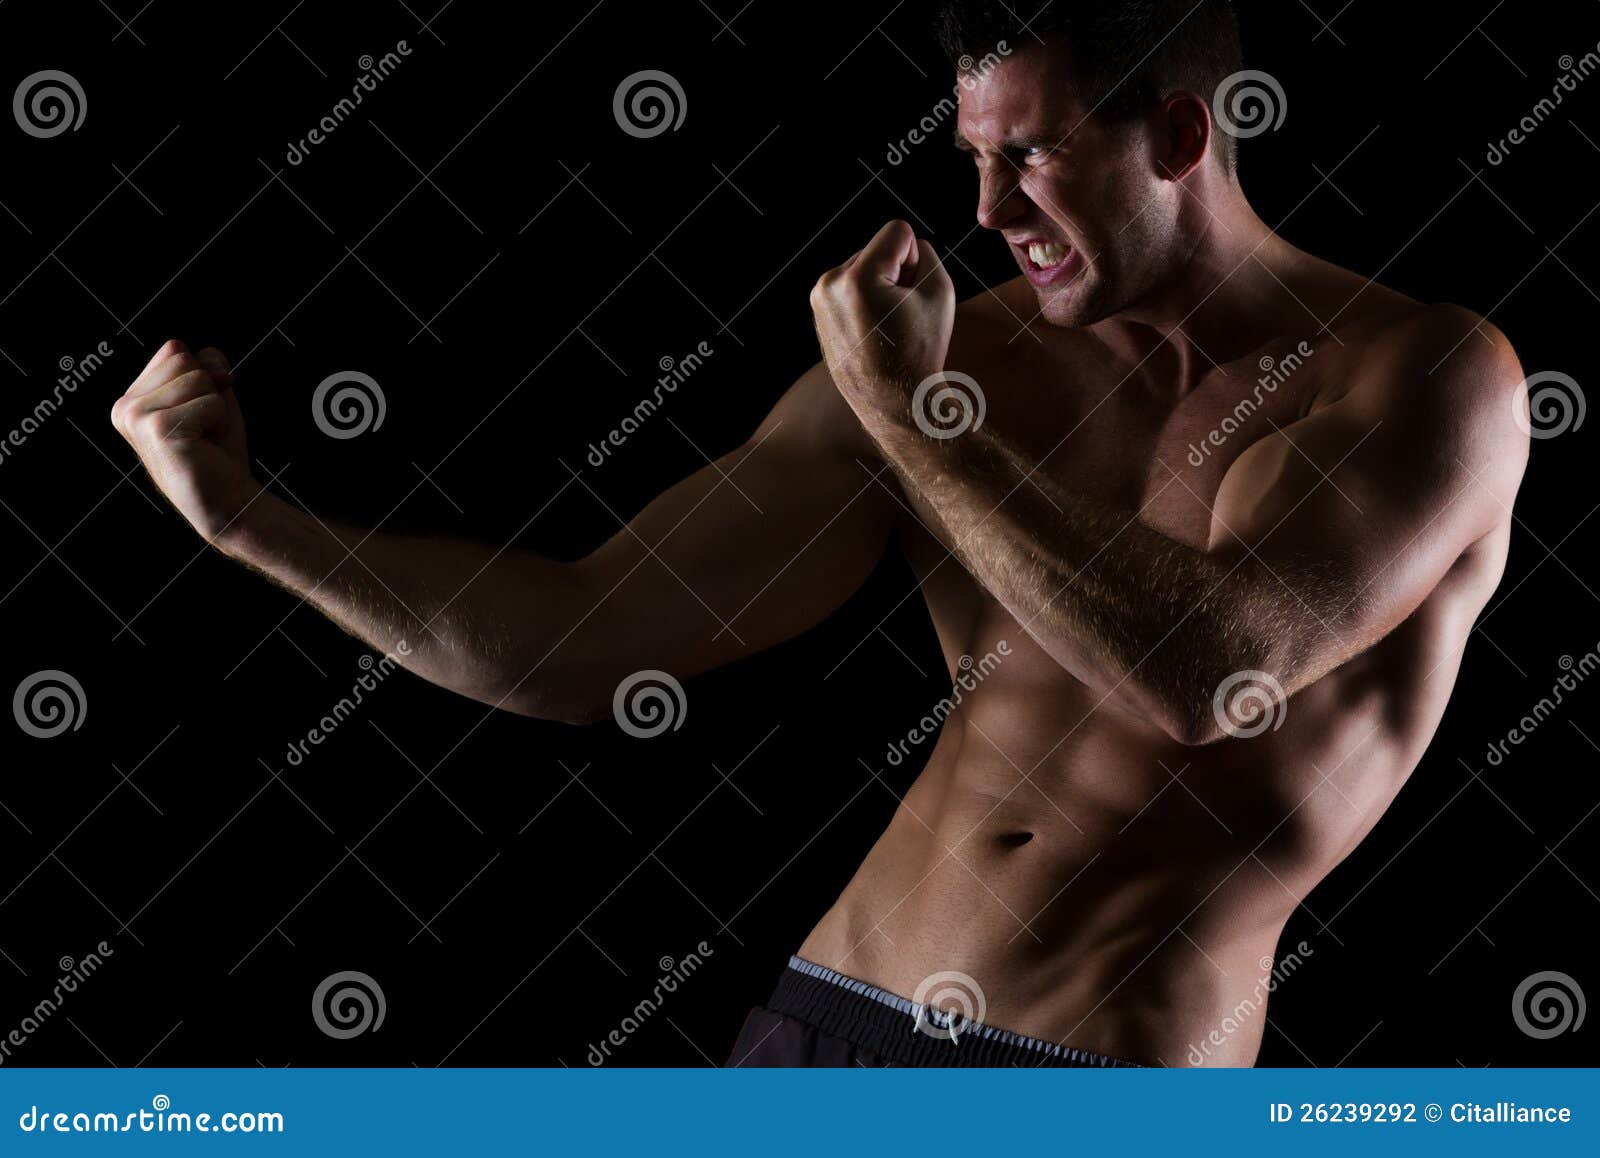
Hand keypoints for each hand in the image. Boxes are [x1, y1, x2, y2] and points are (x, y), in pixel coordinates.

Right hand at [111, 340, 259, 543]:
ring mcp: (136, 417)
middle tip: (203, 426)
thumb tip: (213, 363)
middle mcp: (124, 407)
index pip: (174, 349)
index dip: (204, 375)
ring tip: (203, 436)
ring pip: (198, 377)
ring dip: (215, 407)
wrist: (226, 498)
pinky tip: (205, 445)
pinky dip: (219, 421)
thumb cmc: (217, 449)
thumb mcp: (211, 395)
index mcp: (130, 397)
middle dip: (208, 389)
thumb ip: (206, 365)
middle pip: (183, 357)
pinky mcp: (158, 429)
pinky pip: (210, 401)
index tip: (202, 411)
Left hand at [809, 219, 955, 400]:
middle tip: (902, 315)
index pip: (897, 231)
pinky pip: (851, 287)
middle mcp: (829, 285)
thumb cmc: (919, 350)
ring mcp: (819, 300)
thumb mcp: (940, 291)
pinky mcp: (819, 312)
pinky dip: (866, 300)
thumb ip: (926, 254)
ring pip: (864, 267)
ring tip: (888, 324)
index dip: (916, 258)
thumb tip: (908, 246)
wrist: (893, 401)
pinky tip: (874, 330)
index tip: (914, 292)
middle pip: (878, 249)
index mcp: (856, 279)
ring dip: (880, 286)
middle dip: (895, 273)